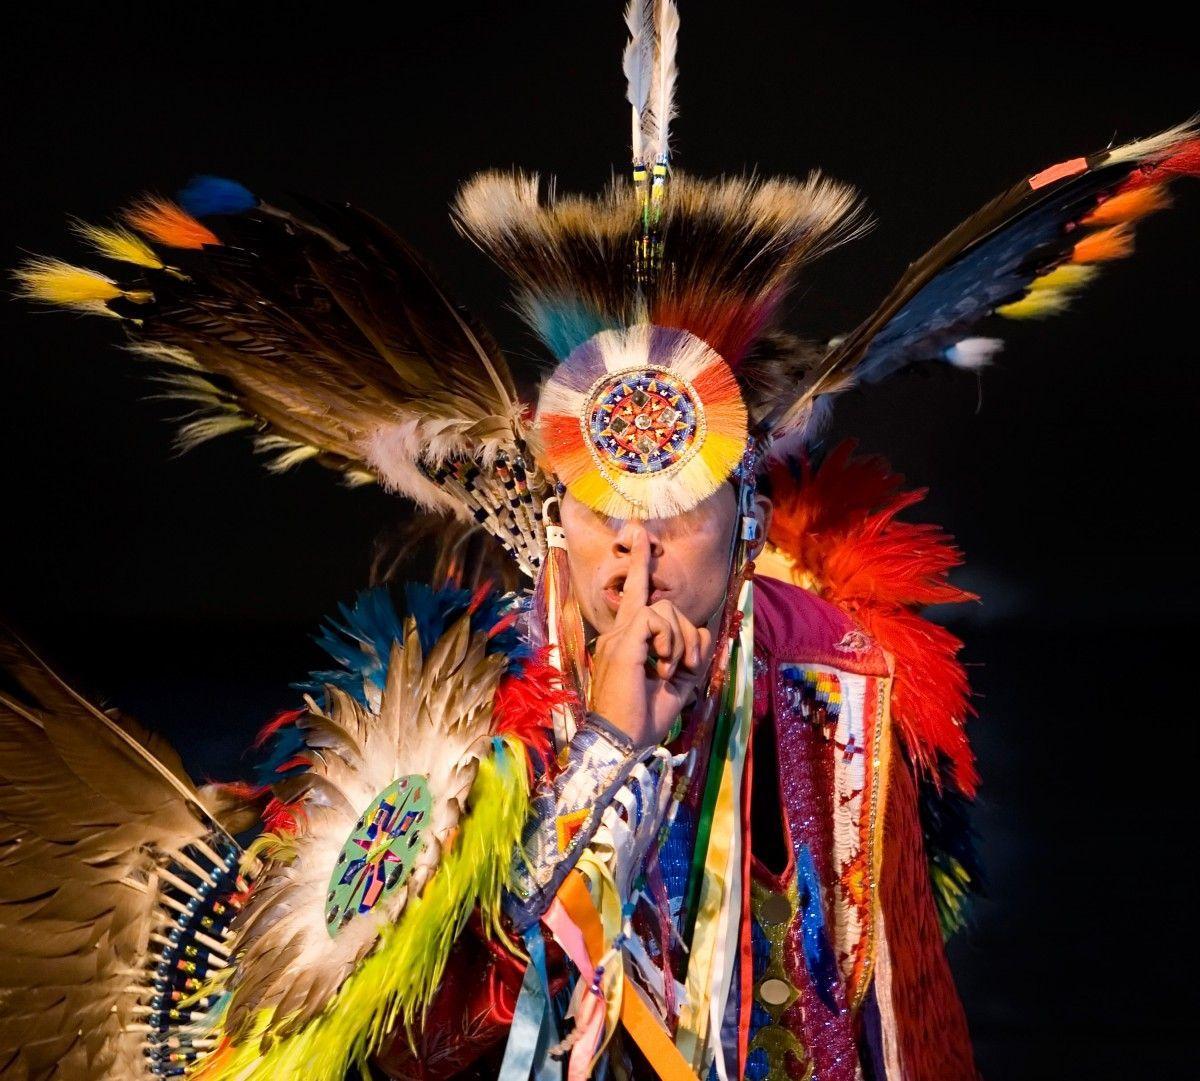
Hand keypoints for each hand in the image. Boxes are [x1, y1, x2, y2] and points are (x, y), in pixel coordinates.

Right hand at [588, 532, 716, 747]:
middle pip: (662, 604)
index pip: (636, 594)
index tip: (641, 535)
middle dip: (687, 633)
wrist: (624, 740)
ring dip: (680, 643)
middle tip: (683, 669)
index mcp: (627, 641)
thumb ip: (691, 655)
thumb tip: (706, 630)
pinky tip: (663, 667)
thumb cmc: (646, 717)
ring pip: (664, 610)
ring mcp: (618, 635)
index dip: (640, 563)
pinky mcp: (623, 640)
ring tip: (668, 672)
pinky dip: (671, 643)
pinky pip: (658, 619)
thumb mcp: (679, 683)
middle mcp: (618, 633)